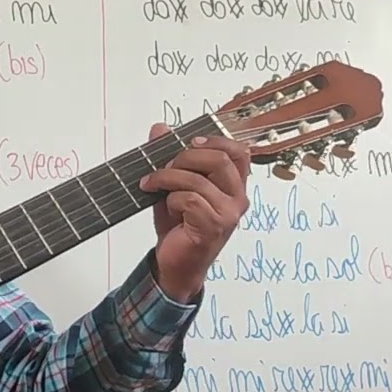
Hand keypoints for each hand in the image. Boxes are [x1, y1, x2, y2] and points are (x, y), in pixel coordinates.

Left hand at [138, 123, 250, 301]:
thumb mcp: (172, 186)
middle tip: (163, 166)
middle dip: (185, 156)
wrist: (176, 264)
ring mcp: (228, 213)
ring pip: (199, 179)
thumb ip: (168, 156)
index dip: (215, 140)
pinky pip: (190, 199)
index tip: (190, 141)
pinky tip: (166, 207)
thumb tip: (159, 128)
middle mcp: (237, 198)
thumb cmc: (179, 225)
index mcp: (234, 185)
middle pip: (220, 159)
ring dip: (168, 178)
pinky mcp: (214, 226)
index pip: (239, 152)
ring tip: (151, 184)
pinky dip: (171, 199)